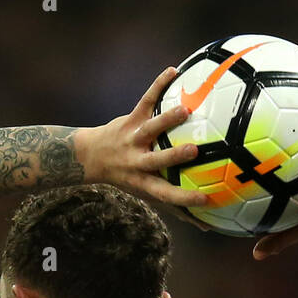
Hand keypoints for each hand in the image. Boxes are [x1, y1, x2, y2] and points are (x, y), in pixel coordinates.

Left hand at [75, 67, 209, 208]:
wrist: (90, 157)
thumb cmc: (129, 177)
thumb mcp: (148, 193)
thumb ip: (177, 208)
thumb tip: (207, 227)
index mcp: (145, 183)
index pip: (167, 194)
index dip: (185, 198)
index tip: (206, 199)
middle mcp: (138, 162)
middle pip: (157, 160)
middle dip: (174, 156)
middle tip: (194, 151)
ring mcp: (134, 139)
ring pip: (151, 128)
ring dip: (167, 120)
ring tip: (186, 110)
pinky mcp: (130, 119)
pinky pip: (146, 100)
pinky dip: (158, 85)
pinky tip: (173, 70)